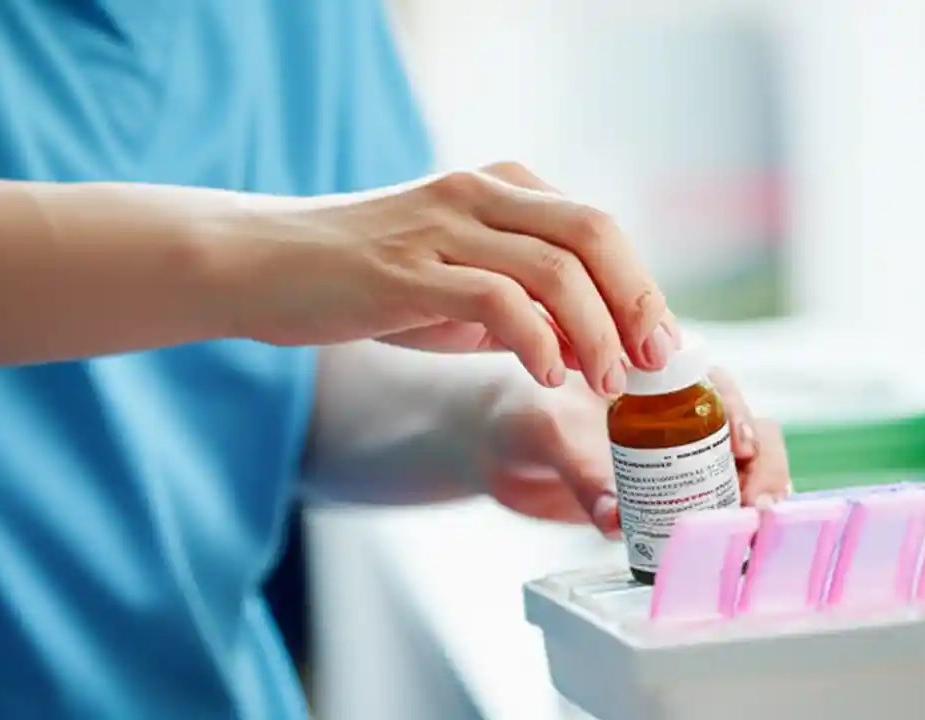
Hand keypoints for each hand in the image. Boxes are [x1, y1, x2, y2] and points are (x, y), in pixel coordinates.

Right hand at [217, 162, 670, 396]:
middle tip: (654, 362)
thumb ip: (518, 303)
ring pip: (556, 269)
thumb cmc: (362, 279)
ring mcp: (444, 226)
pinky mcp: (409, 269)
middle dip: (637, 301)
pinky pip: (498, 300)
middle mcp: (479, 193)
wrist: (262, 264)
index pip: (596, 226)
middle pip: (593, 233)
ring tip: (606, 382)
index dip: (640, 285)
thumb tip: (585, 345)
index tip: (662, 343)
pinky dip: (538, 342)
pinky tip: (547, 376)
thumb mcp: (454, 283)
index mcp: (499, 187)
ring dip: (596, 333)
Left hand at [479, 367, 791, 533]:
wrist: (492, 446)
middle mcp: (677, 411)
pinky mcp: (662, 498)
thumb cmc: (518, 411)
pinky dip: (722, 530)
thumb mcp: (548, 430)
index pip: (716, 384)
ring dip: (752, 500)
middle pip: (744, 432)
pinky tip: (725, 551)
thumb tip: (615, 517)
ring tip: (750, 534)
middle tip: (757, 505)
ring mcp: (675, 456)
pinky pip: (704, 512)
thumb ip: (581, 470)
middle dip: (763, 467)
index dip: (738, 412)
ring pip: (737, 473)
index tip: (741, 445)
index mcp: (657, 372)